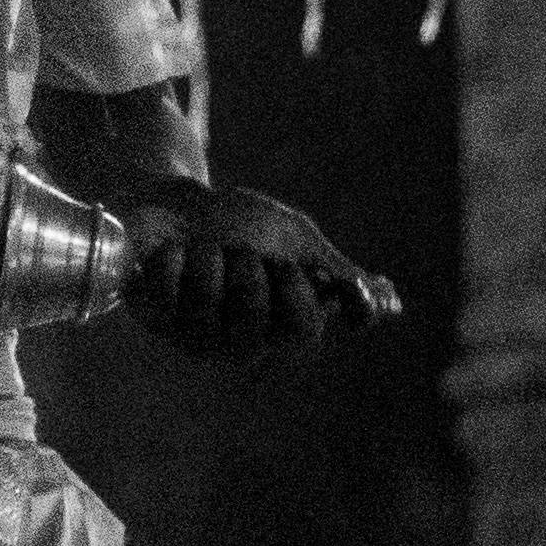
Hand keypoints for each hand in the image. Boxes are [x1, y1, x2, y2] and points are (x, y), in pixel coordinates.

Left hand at [118, 179, 396, 354]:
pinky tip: (172, 252)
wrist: (178, 200)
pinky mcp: (155, 322)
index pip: (304, 335)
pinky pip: (168, 288)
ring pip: (208, 306)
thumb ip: (339, 272)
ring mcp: (196, 338)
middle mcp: (242, 344)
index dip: (298, 295)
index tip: (287, 264)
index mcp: (281, 328)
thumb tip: (390, 305)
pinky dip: (174, 256)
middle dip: (250, 273)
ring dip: (209, 260)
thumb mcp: (296, 239)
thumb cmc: (240, 224)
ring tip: (205, 249)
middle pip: (255, 323)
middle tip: (240, 251)